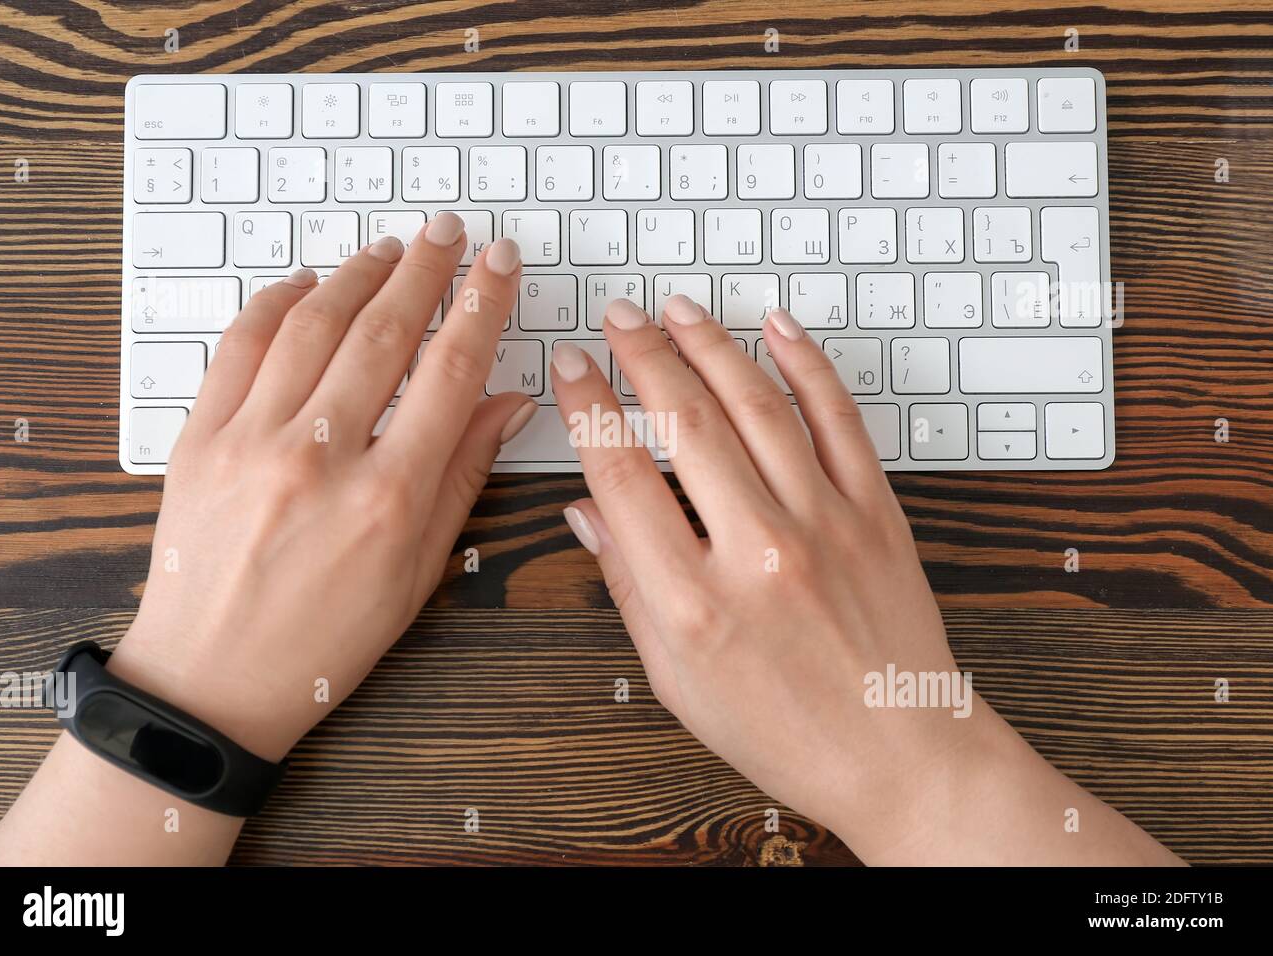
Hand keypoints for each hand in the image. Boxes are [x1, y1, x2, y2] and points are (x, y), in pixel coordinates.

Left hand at [110, 215, 531, 761]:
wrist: (213, 680)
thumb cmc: (326, 640)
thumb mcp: (419, 570)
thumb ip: (463, 476)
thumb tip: (507, 402)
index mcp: (391, 497)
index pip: (451, 371)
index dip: (482, 305)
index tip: (498, 264)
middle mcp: (324, 459)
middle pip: (386, 331)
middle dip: (425, 268)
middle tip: (448, 231)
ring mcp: (254, 442)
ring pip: (314, 324)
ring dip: (358, 274)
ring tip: (388, 250)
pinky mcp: (200, 439)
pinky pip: (240, 345)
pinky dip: (276, 302)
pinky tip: (306, 285)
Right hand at [547, 295, 1180, 865]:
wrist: (900, 753)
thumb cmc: (787, 730)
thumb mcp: (677, 681)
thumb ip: (628, 589)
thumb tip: (587, 514)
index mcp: (694, 603)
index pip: (621, 475)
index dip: (589, 408)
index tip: (573, 370)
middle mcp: (758, 553)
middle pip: (686, 424)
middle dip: (643, 356)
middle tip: (621, 318)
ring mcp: (824, 525)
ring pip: (758, 407)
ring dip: (712, 347)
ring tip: (678, 312)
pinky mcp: (875, 513)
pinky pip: (839, 420)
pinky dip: (807, 366)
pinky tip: (777, 330)